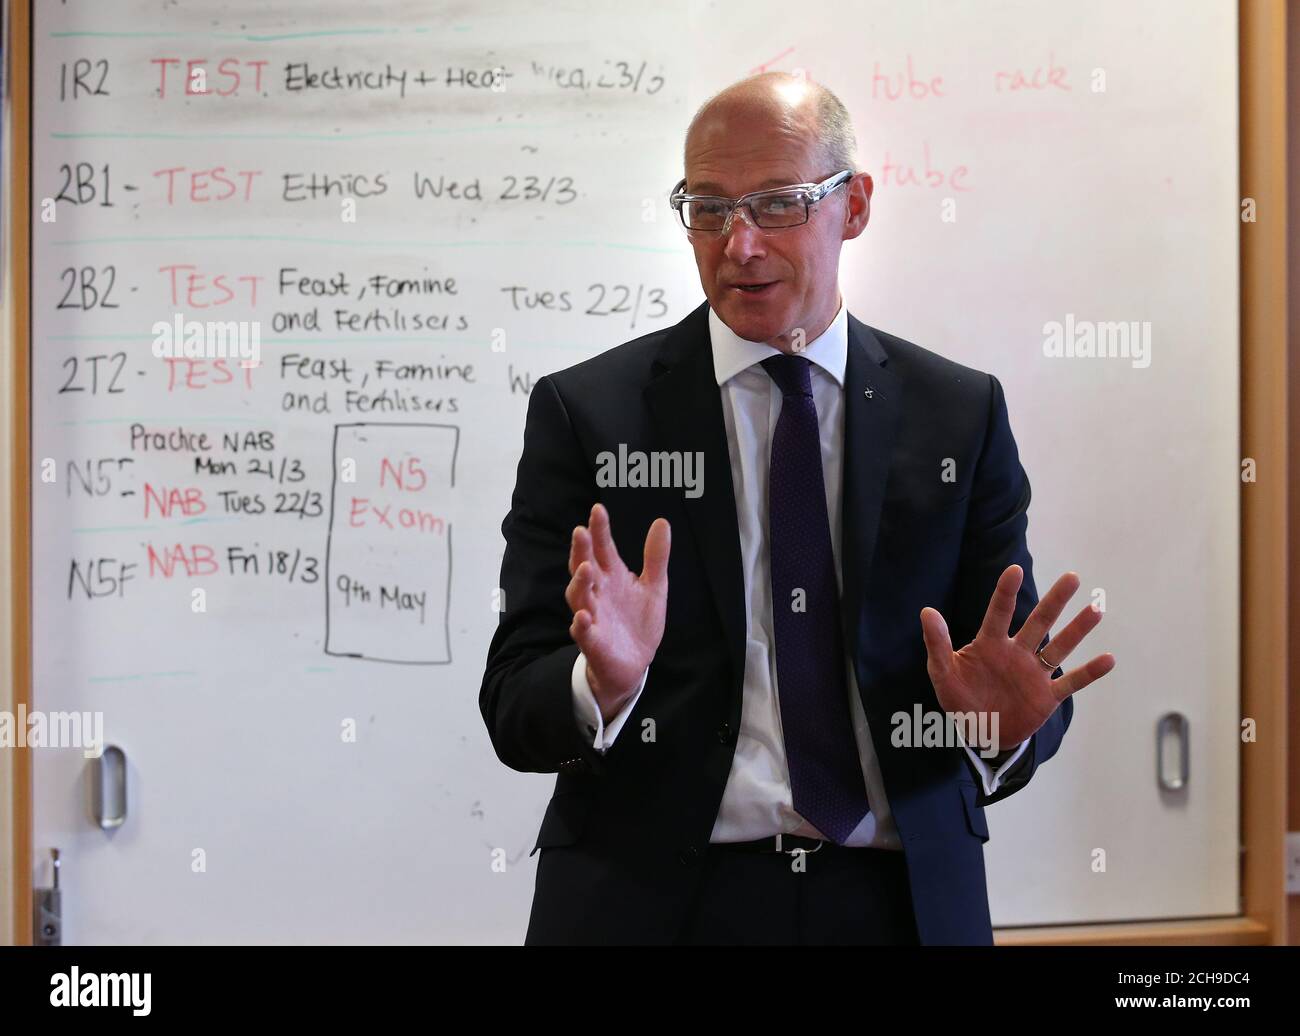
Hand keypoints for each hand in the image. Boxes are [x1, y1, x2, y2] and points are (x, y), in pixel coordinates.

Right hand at [566, 503, 670, 721]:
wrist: (635, 662)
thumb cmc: (638, 621)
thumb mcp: (654, 586)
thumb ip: (655, 556)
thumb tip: (662, 522)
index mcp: (611, 576)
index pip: (602, 548)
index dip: (600, 530)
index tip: (598, 509)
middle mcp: (598, 592)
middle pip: (584, 567)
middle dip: (581, 550)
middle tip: (581, 531)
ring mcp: (593, 616)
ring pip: (579, 597)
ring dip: (579, 583)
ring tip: (585, 568)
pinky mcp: (593, 641)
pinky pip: (583, 632)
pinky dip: (581, 624)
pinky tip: (584, 616)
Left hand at [919, 565, 1115, 750]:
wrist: (978, 733)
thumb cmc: (959, 698)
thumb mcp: (942, 673)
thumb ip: (938, 644)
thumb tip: (926, 611)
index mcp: (990, 644)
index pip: (999, 613)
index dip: (1006, 592)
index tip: (1014, 569)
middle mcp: (1016, 652)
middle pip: (1038, 622)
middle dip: (1054, 601)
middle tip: (1072, 578)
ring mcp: (1034, 673)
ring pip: (1059, 647)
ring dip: (1078, 629)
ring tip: (1096, 609)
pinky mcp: (1046, 696)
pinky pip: (1071, 682)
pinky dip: (1089, 673)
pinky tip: (1109, 658)